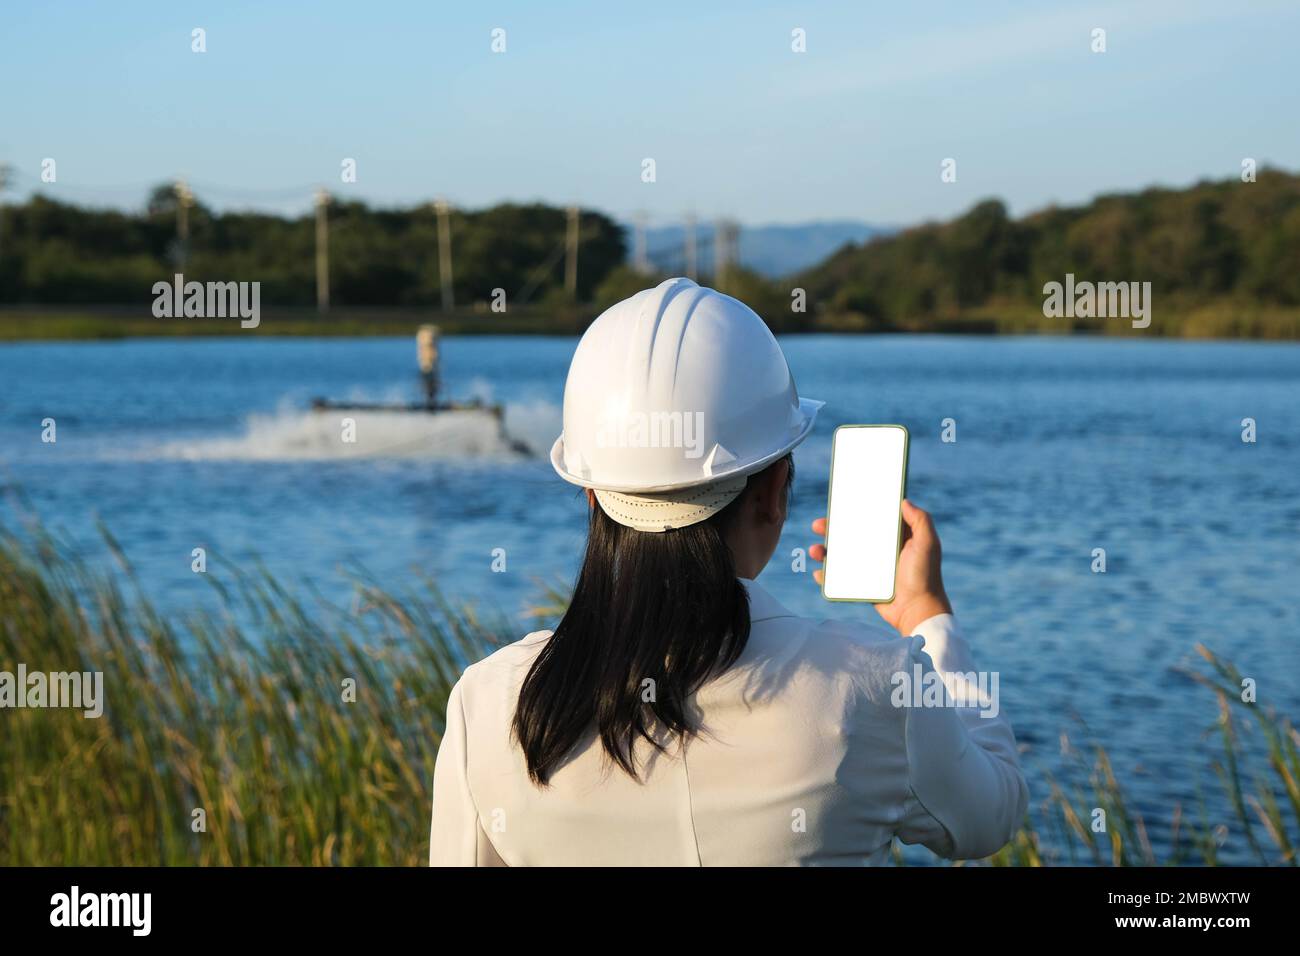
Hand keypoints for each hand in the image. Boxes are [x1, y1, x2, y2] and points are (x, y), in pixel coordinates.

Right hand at [810, 499, 952, 635]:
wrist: (917, 611)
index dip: (856, 510)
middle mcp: (881, 550)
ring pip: (841, 555)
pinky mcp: (863, 585)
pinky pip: (840, 578)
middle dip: (831, 528)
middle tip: (818, 525)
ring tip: (815, 550)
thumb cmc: (925, 576)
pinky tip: (819, 573)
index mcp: (895, 537)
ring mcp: (870, 568)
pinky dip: (827, 576)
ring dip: (824, 551)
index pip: (872, 518)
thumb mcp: (927, 543)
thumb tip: (903, 500)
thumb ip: (920, 520)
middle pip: (851, 534)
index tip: (840, 502)